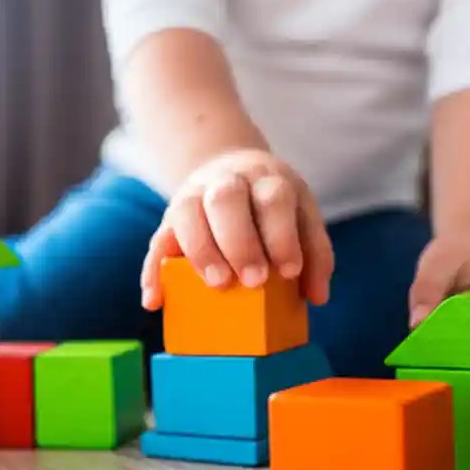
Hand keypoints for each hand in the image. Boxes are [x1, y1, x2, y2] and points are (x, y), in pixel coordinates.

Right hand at [139, 149, 333, 309]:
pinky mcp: (169, 220)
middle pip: (226, 199)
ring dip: (200, 250)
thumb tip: (317, 296)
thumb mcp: (302, 216)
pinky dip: (152, 272)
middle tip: (253, 281)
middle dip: (239, 242)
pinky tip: (155, 300)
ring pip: (187, 212)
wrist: (229, 169)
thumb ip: (314, 252)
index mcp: (266, 180)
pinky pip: (156, 243)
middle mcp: (227, 182)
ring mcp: (193, 197)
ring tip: (217, 284)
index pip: (273, 199)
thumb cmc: (271, 206)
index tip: (287, 270)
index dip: (281, 234)